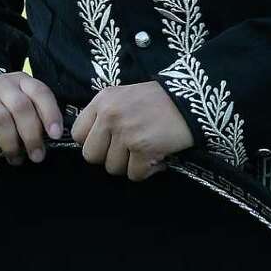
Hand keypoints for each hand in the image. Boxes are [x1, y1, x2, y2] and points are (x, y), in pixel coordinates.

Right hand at [0, 73, 62, 167]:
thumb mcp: (18, 110)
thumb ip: (35, 118)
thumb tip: (54, 141)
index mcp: (20, 82)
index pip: (40, 92)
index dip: (50, 113)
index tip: (55, 135)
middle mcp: (0, 84)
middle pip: (21, 107)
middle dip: (31, 135)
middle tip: (36, 157)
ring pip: (0, 119)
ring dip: (11, 144)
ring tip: (15, 160)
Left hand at [71, 82, 193, 181]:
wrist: (193, 100)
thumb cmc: (160, 100)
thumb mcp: (125, 96)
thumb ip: (105, 115)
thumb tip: (93, 143)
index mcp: (102, 101)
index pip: (77, 134)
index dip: (93, 143)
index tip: (109, 143)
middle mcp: (109, 115)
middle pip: (91, 156)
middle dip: (110, 158)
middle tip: (129, 151)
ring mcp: (125, 132)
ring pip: (113, 168)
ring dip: (131, 165)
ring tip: (147, 151)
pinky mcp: (143, 148)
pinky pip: (135, 174)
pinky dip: (148, 170)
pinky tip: (159, 157)